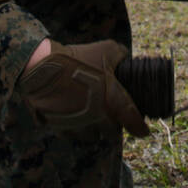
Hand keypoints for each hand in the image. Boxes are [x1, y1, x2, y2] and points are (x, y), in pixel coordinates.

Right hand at [16, 39, 148, 136]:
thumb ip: (121, 57)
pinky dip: (77, 129)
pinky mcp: (61, 128)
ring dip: (96, 129)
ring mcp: (79, 126)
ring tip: (93, 116)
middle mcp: (98, 119)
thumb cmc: (78, 58)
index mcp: (114, 103)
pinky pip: (74, 135)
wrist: (43, 68)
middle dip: (114, 124)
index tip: (144, 131)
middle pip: (112, 132)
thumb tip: (126, 60)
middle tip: (111, 113)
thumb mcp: (107, 50)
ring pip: (93, 136)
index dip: (141, 128)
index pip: (133, 122)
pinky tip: (75, 116)